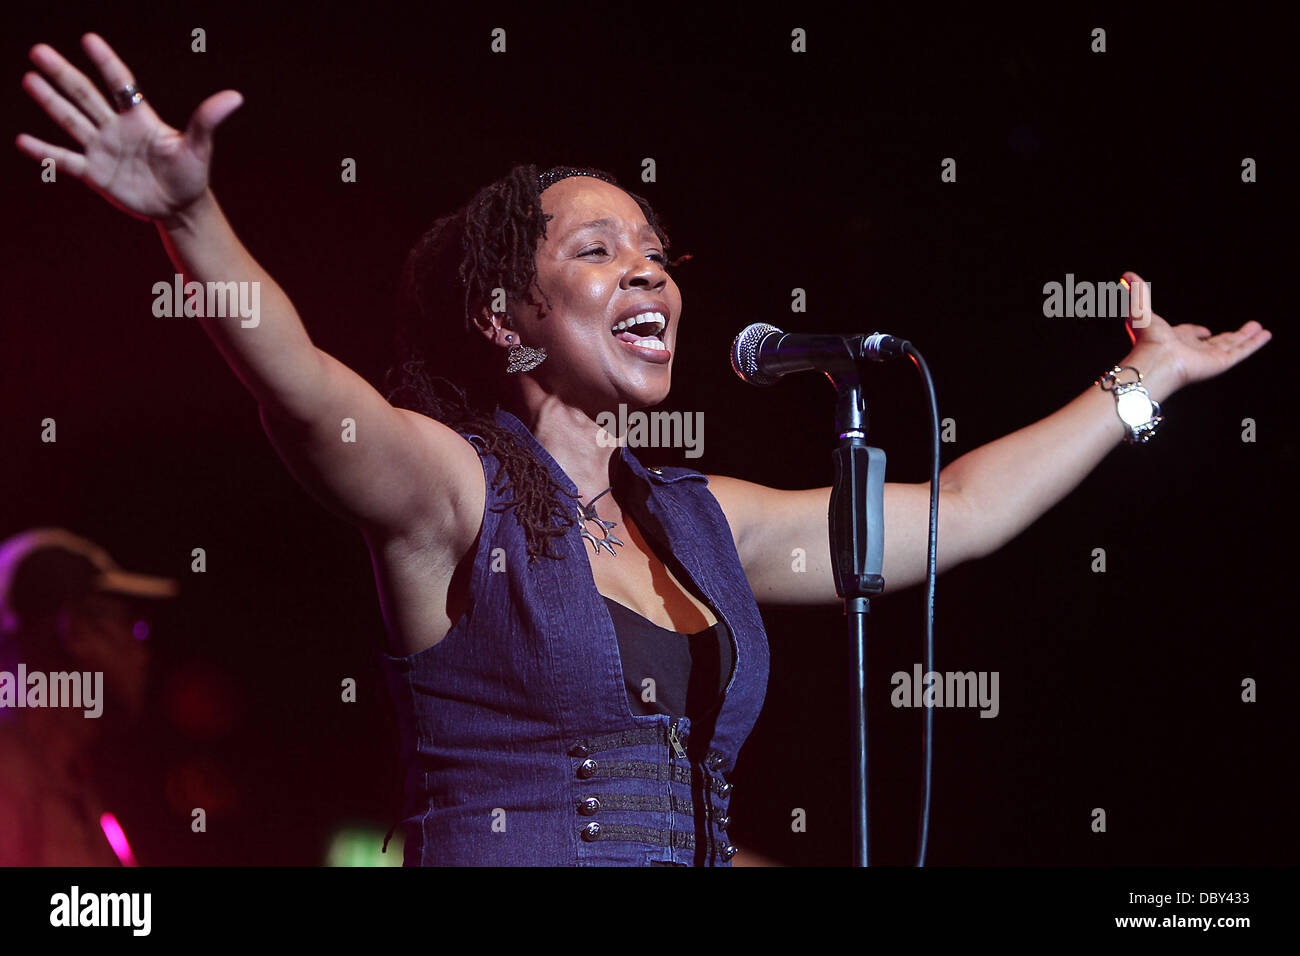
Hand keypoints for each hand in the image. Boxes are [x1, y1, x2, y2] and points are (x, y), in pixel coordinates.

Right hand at [14, 33, 241, 224]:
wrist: (179, 207)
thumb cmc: (190, 175)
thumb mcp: (199, 147)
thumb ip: (207, 120)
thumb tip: (235, 97)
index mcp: (139, 118)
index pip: (120, 83)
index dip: (106, 62)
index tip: (89, 39)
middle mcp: (116, 128)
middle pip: (85, 95)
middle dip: (63, 74)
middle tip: (39, 51)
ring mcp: (102, 149)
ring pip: (71, 121)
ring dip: (50, 102)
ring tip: (29, 79)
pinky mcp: (95, 173)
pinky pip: (66, 160)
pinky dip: (46, 152)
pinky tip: (23, 140)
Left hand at [1122, 271, 1271, 391]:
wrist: (1156, 361)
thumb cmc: (1147, 339)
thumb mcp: (1141, 310)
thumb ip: (1137, 292)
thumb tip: (1126, 275)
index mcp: (1176, 341)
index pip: (1190, 337)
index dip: (1196, 333)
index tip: (1204, 331)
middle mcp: (1193, 351)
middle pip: (1217, 343)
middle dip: (1231, 336)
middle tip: (1245, 329)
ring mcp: (1208, 357)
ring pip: (1233, 346)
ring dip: (1247, 337)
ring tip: (1261, 330)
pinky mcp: (1221, 363)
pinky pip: (1242, 351)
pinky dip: (1254, 344)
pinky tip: (1265, 335)